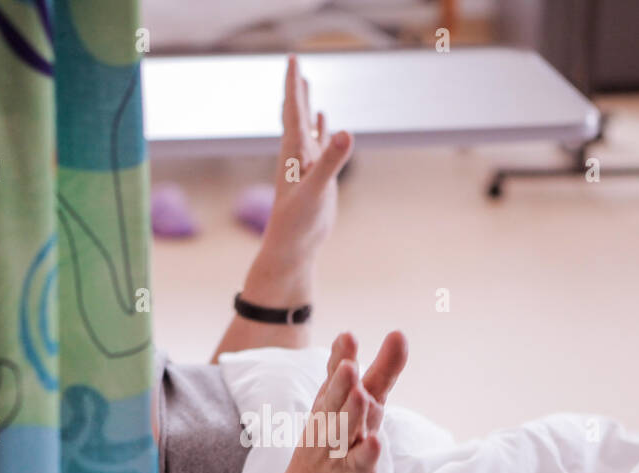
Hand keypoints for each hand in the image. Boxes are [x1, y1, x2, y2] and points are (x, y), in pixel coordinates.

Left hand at [242, 56, 354, 308]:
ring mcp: (307, 166)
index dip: (293, 84)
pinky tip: (324, 121)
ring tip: (306, 85)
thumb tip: (345, 132)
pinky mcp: (317, 177)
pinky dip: (321, 131)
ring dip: (307, 106)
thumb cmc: (297, 222)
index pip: (293, 110)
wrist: (293, 248)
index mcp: (293, 151)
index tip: (293, 59)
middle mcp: (297, 155)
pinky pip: (319, 146)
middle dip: (297, 89)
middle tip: (295, 64)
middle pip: (296, 113)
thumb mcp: (316, 190)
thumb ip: (330, 161)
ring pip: (306, 128)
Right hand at [280, 330, 408, 472]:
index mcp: (333, 398)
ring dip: (352, 413)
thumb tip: (399, 333)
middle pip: (336, 400)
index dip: (341, 356)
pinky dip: (366, 454)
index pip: (335, 374)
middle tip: (349, 366)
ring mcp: (339, 448)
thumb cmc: (339, 432)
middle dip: (341, 384)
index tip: (348, 336)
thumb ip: (381, 369)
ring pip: (345, 430)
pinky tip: (374, 443)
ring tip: (360, 396)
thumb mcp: (359, 399)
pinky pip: (358, 463)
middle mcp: (332, 420)